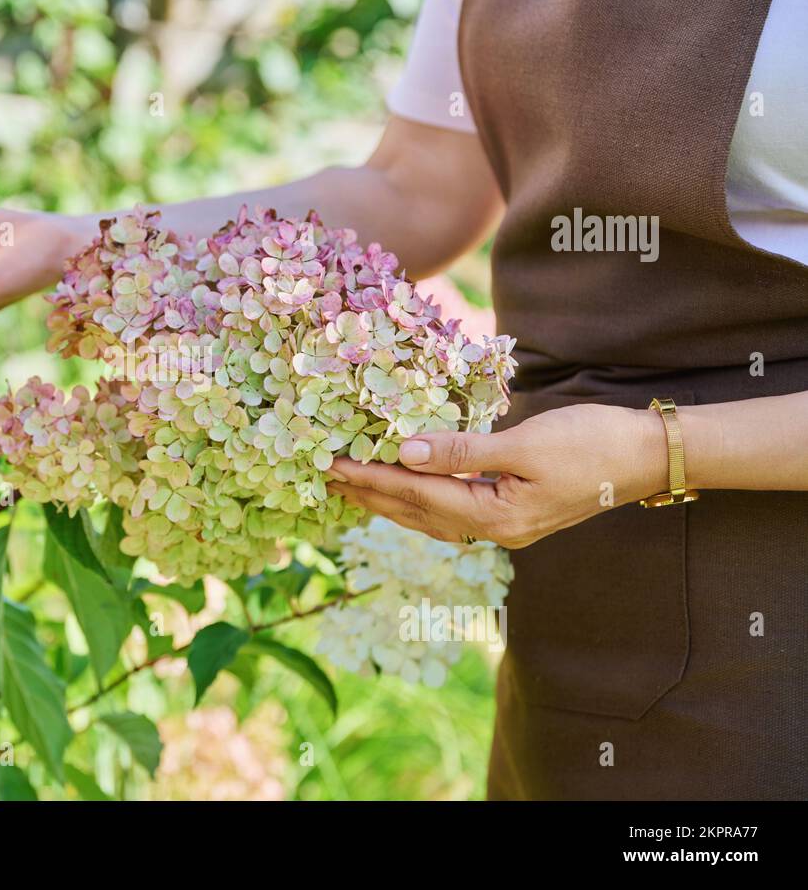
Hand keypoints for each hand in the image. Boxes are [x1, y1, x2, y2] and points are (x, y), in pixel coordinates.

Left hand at [325, 404, 669, 547]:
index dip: (371, 478)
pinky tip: (405, 492)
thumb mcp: (526, 442)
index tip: (332, 463)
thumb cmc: (593, 442)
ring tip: (351, 485)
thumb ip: (463, 450)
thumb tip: (406, 451)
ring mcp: (504, 527)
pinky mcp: (513, 514)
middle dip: (368, 493)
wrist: (648, 457)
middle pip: (415, 513)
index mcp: (495, 516)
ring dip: (389, 500)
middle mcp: (494, 531)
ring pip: (430, 517)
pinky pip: (450, 512)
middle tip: (324, 476)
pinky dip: (419, 501)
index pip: (416, 495)